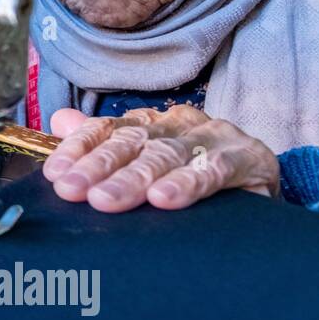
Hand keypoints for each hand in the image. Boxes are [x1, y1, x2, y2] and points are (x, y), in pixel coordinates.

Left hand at [42, 105, 279, 212]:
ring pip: (167, 155)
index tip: (55, 174)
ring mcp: (216, 137)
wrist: (263, 187)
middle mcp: (181, 123)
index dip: (80, 149)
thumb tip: (59, 120)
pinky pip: (215, 170)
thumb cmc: (197, 177)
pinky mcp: (248, 158)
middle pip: (133, 142)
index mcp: (154, 123)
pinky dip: (188, 184)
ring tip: (107, 199)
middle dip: (99, 167)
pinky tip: (165, 198)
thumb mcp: (147, 162)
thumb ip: (103, 142)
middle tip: (73, 190)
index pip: (109, 128)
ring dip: (135, 179)